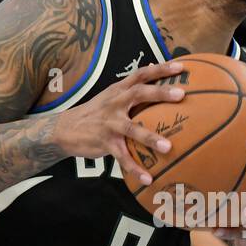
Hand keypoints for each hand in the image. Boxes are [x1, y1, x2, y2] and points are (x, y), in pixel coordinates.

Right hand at [53, 60, 185, 185]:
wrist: (65, 129)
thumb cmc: (95, 112)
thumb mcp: (111, 95)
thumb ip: (131, 87)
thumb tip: (155, 70)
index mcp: (118, 90)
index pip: (140, 74)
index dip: (160, 69)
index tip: (180, 67)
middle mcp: (115, 103)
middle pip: (138, 93)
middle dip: (160, 93)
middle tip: (181, 95)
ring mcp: (109, 123)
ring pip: (131, 128)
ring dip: (150, 137)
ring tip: (168, 147)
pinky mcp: (104, 142)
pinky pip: (121, 157)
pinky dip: (134, 168)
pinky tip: (148, 178)